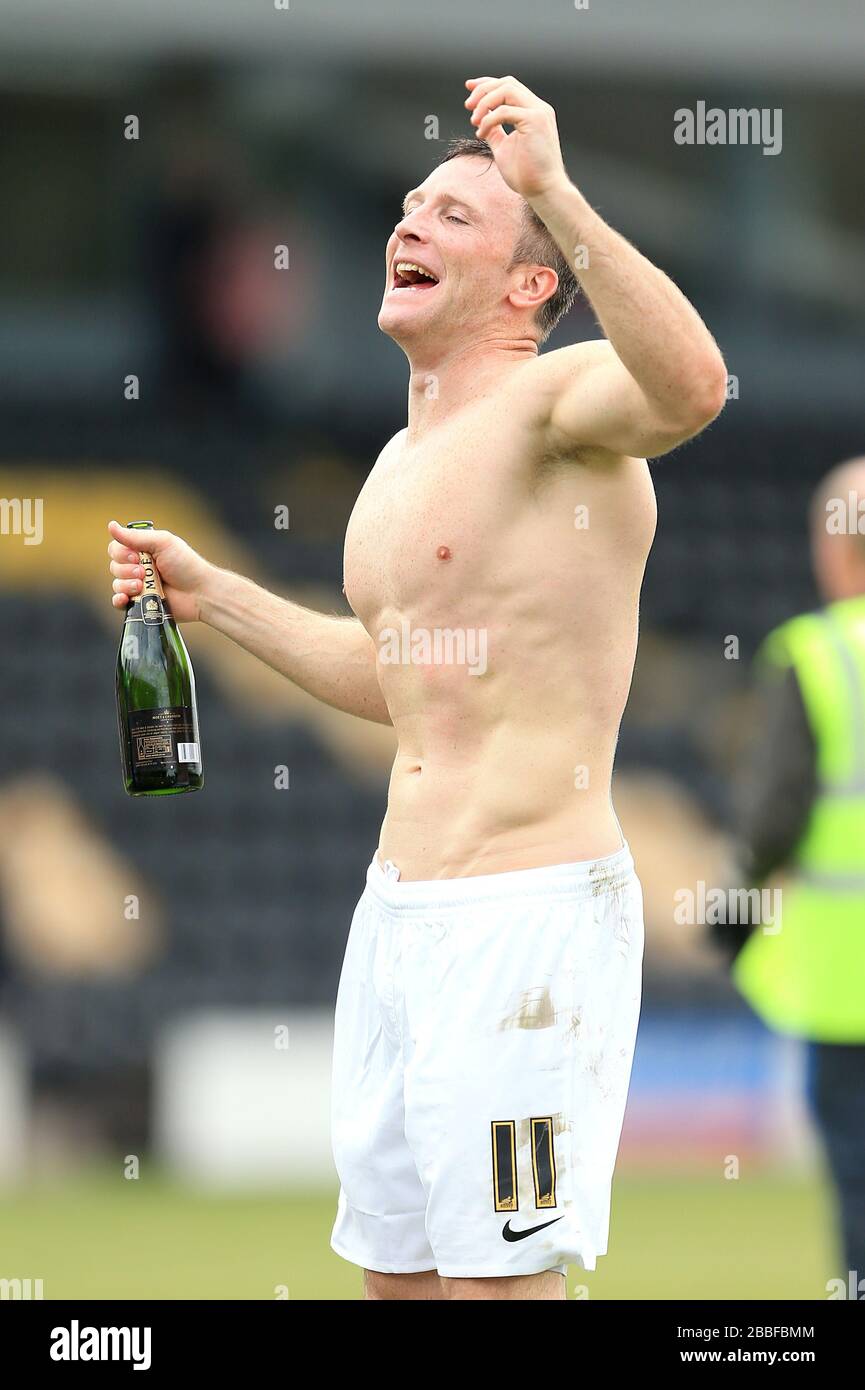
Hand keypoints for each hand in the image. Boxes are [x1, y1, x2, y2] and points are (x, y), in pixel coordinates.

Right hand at [107, 520, 211, 622]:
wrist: (199, 592)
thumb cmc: (185, 565)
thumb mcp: (162, 543)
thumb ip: (135, 536)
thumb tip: (111, 525)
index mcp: (143, 551)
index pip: (116, 548)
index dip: (121, 553)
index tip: (136, 557)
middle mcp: (138, 567)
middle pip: (114, 566)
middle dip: (126, 570)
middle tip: (144, 572)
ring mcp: (139, 587)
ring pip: (117, 584)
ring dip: (126, 584)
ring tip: (143, 586)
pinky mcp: (140, 604)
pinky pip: (119, 602)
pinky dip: (119, 600)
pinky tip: (126, 598)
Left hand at [465, 76, 568, 202]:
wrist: (543, 191)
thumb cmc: (526, 175)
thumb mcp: (504, 147)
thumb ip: (494, 131)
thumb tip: (480, 120)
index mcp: (532, 111)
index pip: (508, 86)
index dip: (487, 84)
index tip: (469, 88)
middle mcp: (538, 108)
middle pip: (506, 82)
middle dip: (483, 90)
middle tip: (467, 106)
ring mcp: (539, 112)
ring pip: (507, 89)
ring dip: (485, 101)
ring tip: (474, 121)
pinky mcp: (536, 121)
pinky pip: (505, 111)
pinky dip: (489, 120)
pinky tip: (482, 133)